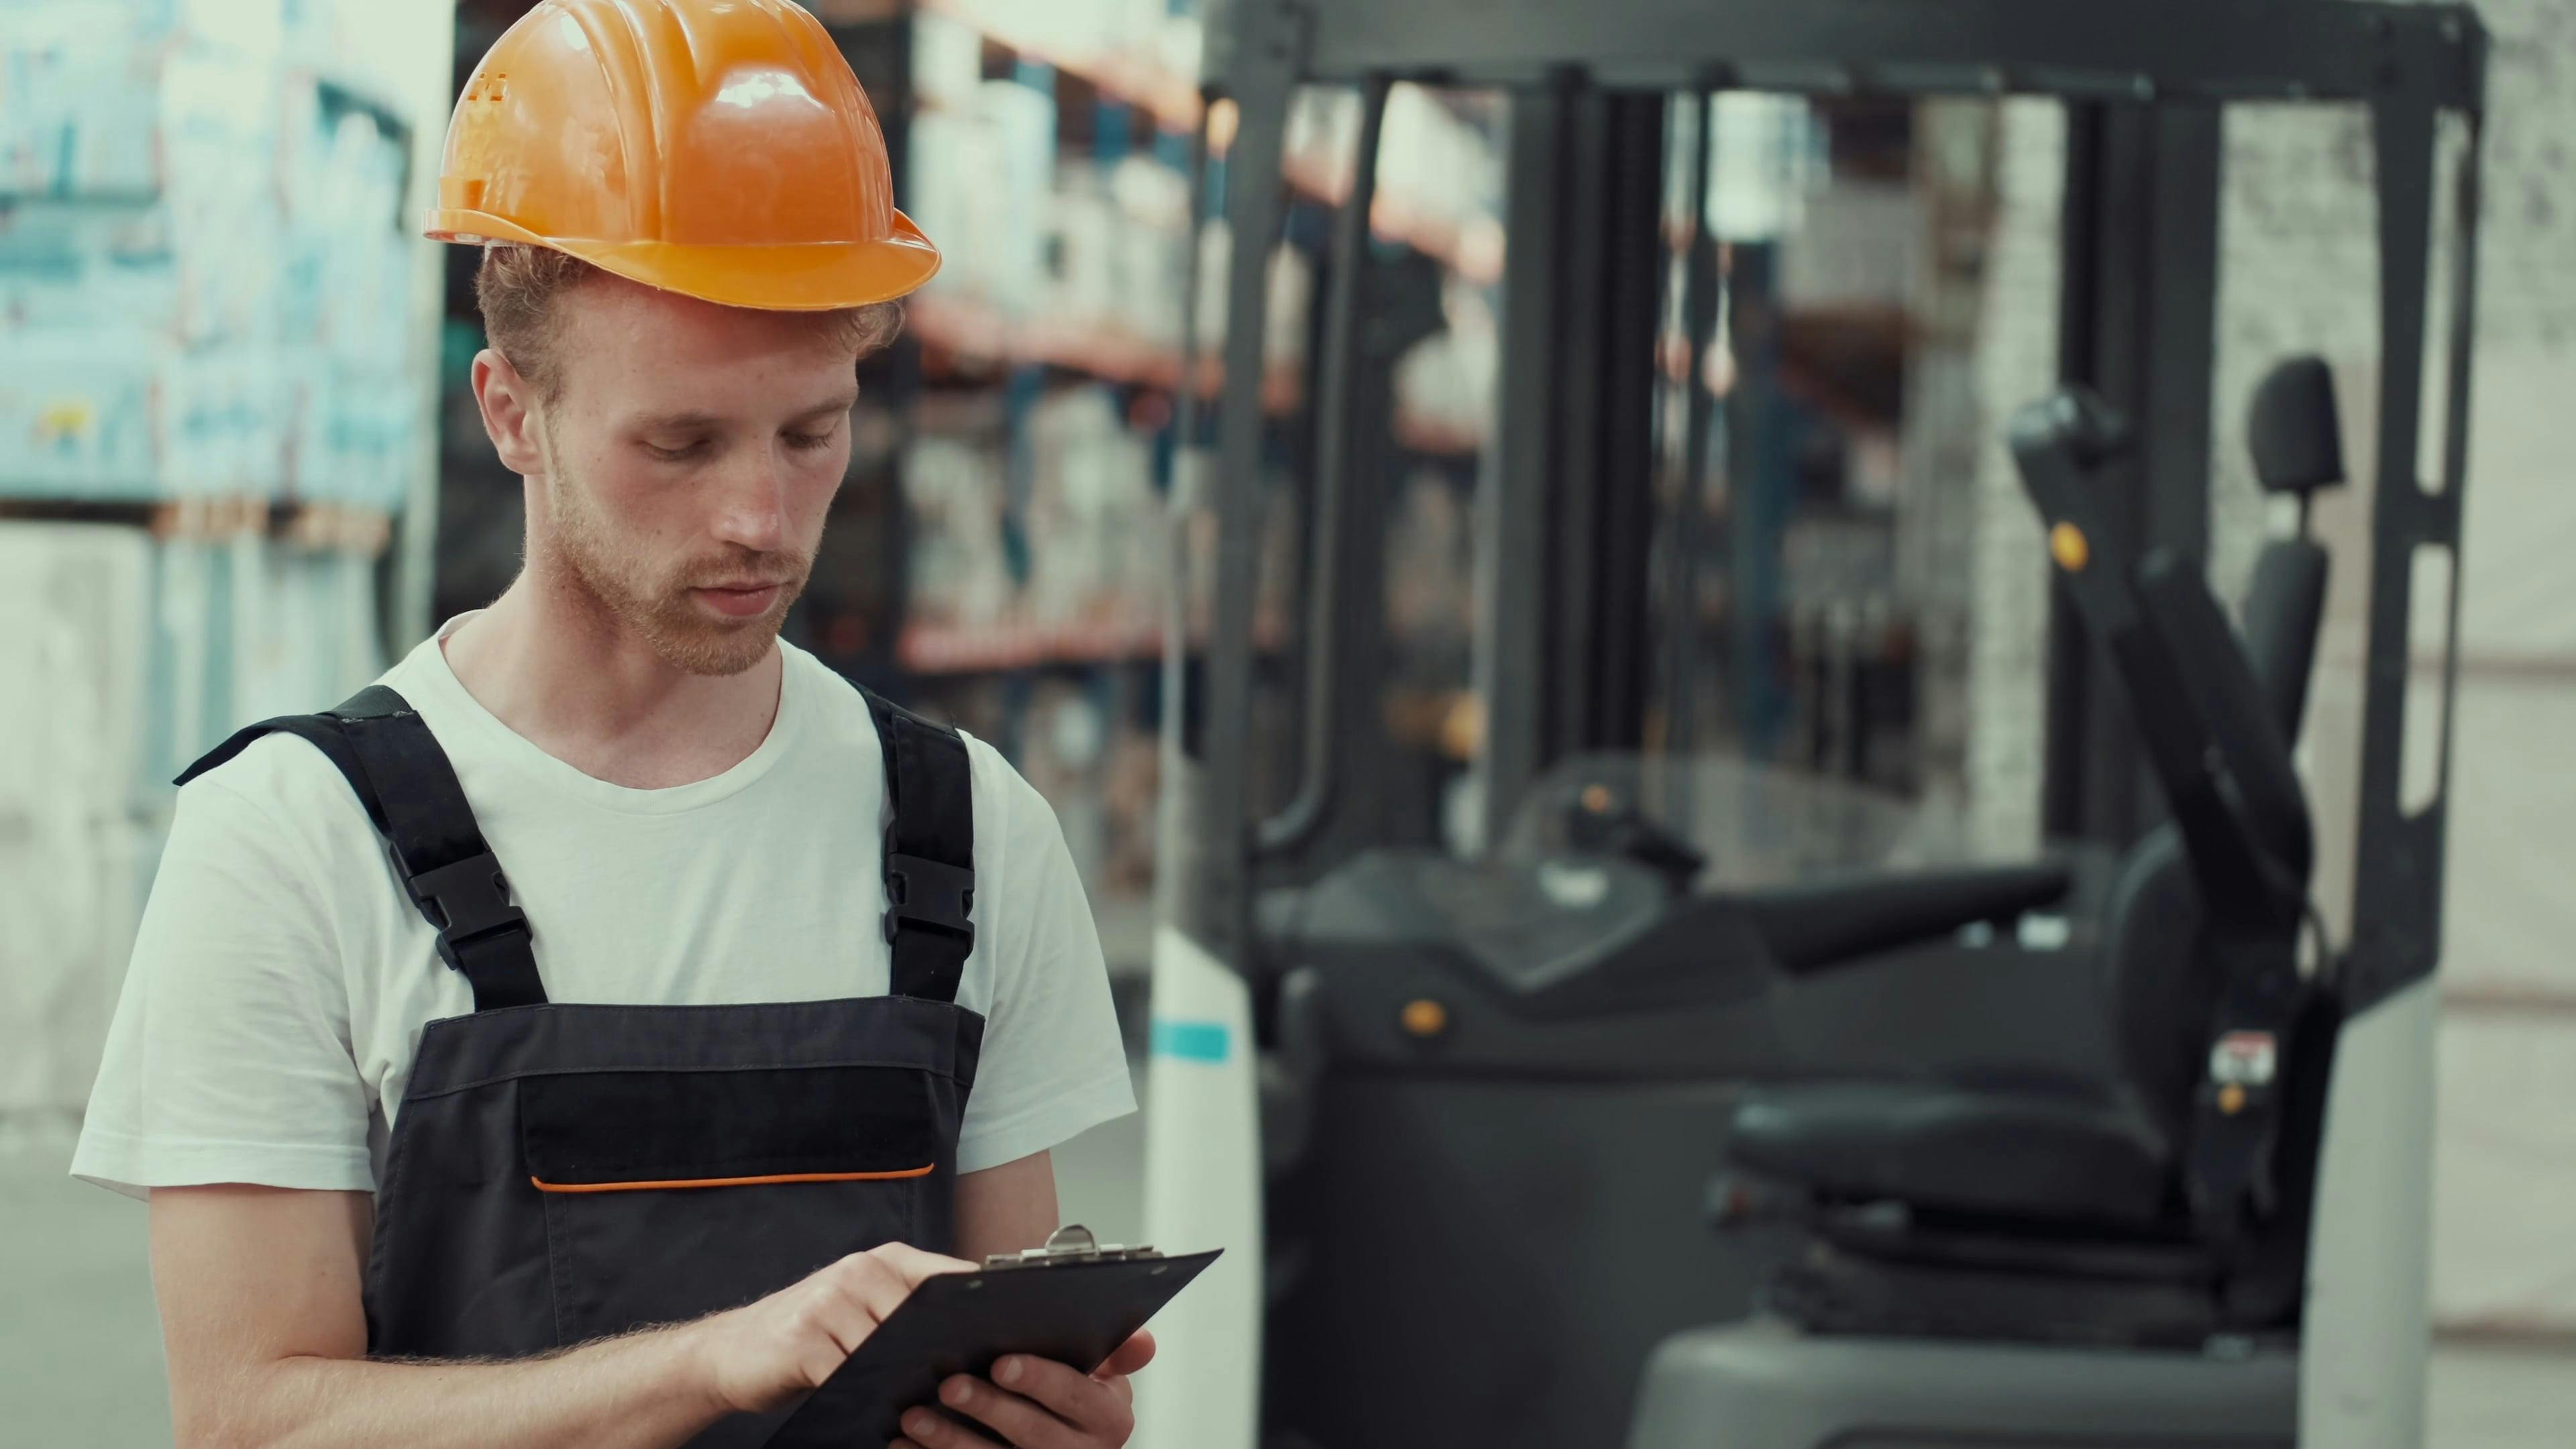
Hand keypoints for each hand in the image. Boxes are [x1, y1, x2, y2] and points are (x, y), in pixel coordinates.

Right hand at [686, 1243, 977, 1414]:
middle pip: (927, 1318)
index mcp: (883, 1261)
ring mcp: (831, 1303)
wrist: (728, 1351)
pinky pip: (854, 1375)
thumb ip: (907, 1308)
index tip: (1006, 1335)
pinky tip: (876, 1407)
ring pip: (893, 1349)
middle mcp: (860, 1272)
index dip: (981, 1306)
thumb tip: (974, 1335)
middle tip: (961, 1382)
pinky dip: (869, 1396)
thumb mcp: (859, 1307)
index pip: (949, 1277)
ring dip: (906, 1380)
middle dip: (942, 1353)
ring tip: (919, 1400)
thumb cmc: (805, 1335)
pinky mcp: (807, 1340)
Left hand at [893, 1329, 1155, 1448]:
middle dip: (989, 1409)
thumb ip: (1115, 1352)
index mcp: (1109, 1418)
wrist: (1063, 1443)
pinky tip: (905, 1444)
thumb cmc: (1071, 1395)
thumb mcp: (1100, 1372)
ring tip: (914, 1415)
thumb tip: (1141, 1342)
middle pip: (1034, 1436)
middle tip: (949, 1384)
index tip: (1002, 1362)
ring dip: (950, 1441)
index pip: (1078, 1396)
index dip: (1040, 1380)